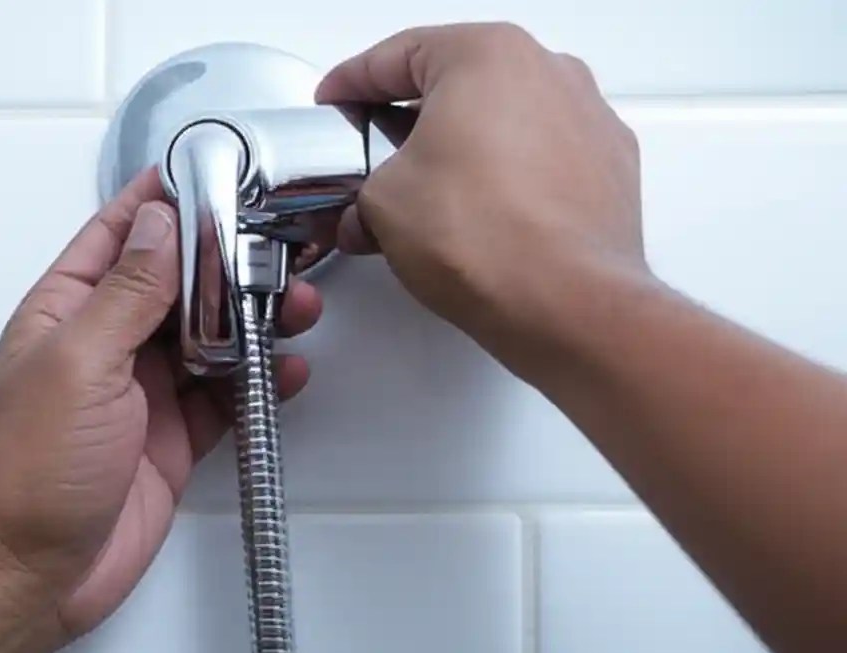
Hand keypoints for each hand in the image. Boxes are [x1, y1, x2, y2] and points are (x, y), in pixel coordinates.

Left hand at [0, 168, 321, 642]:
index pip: (115, 237)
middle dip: (226, 259)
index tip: (209, 173)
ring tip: (298, 305)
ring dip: (252, 318)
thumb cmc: (30, 470)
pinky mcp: (173, 439)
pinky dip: (258, 380)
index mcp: (65, 313)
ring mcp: (141, 393)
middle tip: (281, 242)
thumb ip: (126, 293)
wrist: (33, 574)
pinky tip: (286, 368)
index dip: (159, 202)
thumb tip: (157, 222)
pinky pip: (225, 395)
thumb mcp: (78, 362)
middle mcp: (104, 346)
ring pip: (209, 336)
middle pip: (174, 283)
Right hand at [316, 22, 644, 373]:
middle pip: (456, 84)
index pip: (398, 55)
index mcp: (487, 56)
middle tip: (372, 156)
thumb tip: (367, 207)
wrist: (566, 305)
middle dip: (407, 123)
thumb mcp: (382, 203)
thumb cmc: (488, 241)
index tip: (337, 100)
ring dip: (459, 154)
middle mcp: (547, 72)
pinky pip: (540, 159)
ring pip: (502, 122)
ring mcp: (586, 118)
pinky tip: (477, 221)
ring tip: (425, 201)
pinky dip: (505, 180)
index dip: (352, 82)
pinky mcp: (608, 167)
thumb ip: (362, 190)